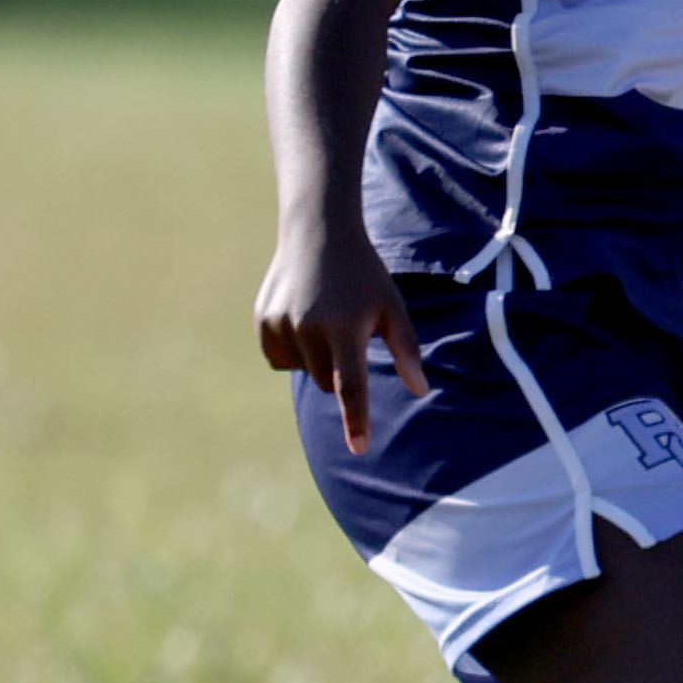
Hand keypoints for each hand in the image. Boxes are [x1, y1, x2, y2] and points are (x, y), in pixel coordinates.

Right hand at [255, 225, 426, 455]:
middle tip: (347, 330)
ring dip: (315, 359)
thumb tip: (421, 389)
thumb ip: (406, 349)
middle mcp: (308, 328)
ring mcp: (280, 324)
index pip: (351, 386)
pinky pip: (279, 358)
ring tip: (324, 318)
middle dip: (339, 367)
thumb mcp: (392, 306)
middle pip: (326, 381)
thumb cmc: (364, 275)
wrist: (318, 234)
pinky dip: (292, 350)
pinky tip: (303, 320)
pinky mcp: (262, 321)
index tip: (360, 448)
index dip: (356, 420)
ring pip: (302, 371)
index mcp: (345, 327)